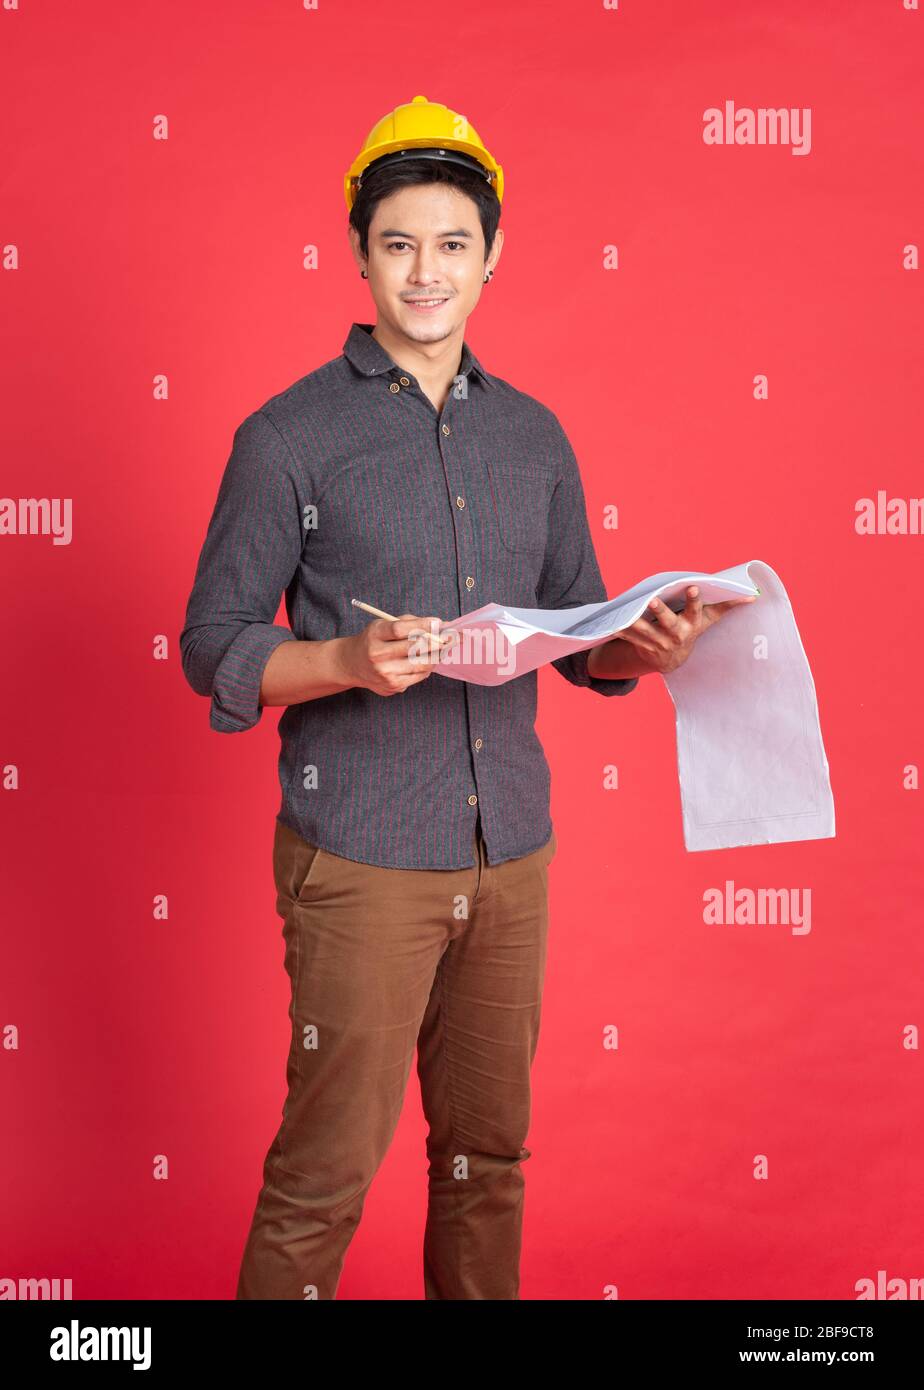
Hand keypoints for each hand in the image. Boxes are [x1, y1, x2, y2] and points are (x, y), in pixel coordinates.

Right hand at [336, 614, 456, 696]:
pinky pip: (419, 676)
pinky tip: (431, 660)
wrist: (352, 664)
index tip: (438, 623)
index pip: (400, 630)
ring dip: (437, 656)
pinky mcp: (392, 686)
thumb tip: (439, 625)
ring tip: (445, 648)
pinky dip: (428, 667)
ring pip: (421, 664)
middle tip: (453, 637)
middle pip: (414, 648)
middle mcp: (377, 655)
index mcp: (375, 635)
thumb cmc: (374, 640)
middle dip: (437, 642)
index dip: (421, 625)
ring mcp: (385, 673)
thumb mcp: (383, 625)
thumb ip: (409, 623)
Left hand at [603, 585, 757, 676]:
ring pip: (645, 631)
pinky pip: (629, 638)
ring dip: (635, 623)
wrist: (669, 660)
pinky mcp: (641, 645)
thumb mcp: (707, 620)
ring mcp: (658, 642)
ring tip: (626, 614)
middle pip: (668, 622)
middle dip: (660, 611)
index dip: (693, 600)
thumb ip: (725, 606)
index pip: (695, 611)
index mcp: (692, 624)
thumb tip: (752, 595)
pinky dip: (620, 631)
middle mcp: (676, 634)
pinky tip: (611, 624)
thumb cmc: (691, 630)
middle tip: (652, 600)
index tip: (691, 587)